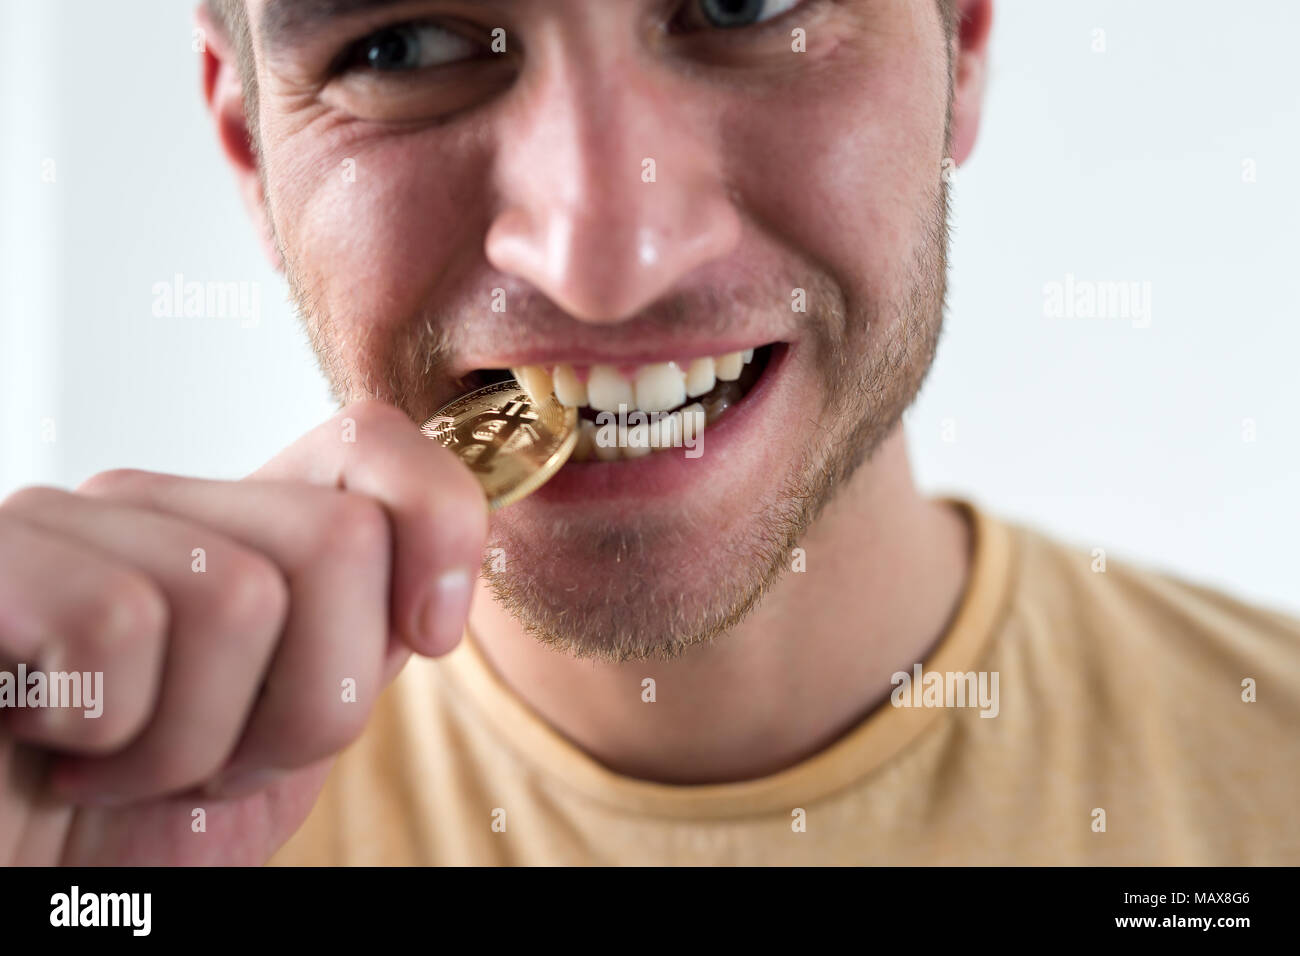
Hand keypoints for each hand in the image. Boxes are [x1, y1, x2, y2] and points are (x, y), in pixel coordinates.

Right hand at [0, 401, 485, 864]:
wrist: (27, 887)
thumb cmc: (139, 825)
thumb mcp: (287, 729)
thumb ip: (362, 638)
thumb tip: (440, 586)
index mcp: (235, 530)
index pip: (371, 441)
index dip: (437, 526)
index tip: (429, 634)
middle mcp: (154, 504)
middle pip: (342, 537)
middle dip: (315, 699)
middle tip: (222, 758)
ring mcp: (65, 522)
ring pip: (242, 596)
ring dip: (201, 742)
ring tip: (128, 768)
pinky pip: (116, 621)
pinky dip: (110, 733)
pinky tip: (59, 747)